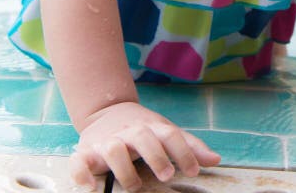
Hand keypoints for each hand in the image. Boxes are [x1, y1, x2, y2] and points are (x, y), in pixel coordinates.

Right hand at [69, 102, 219, 190]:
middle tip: (167, 175)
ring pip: (113, 148)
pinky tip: (90, 188)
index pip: (170, 134)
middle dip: (155, 155)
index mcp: (151, 127)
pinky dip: (81, 175)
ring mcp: (107, 141)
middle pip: (142, 137)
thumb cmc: (144, 128)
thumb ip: (190, 147)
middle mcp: (130, 132)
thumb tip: (216, 160)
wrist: (108, 110)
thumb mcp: (166, 132)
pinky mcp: (85, 153)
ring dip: (123, 167)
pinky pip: (78, 162)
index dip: (183, 151)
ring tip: (134, 185)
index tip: (194, 171)